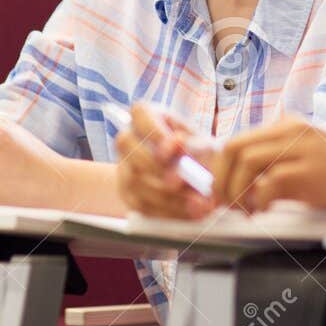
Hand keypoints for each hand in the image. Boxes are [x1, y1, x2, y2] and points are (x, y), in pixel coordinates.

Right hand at [115, 104, 213, 218]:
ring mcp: (123, 168)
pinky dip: (169, 211)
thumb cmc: (198, 154)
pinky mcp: (128, 194)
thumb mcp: (202, 144)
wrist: (195, 179)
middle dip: (158, 165)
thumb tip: (177, 146)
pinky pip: (141, 205)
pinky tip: (192, 213)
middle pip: (127, 145)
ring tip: (201, 203)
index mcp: (148, 117)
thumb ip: (193, 144)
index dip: (155, 128)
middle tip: (187, 179)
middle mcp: (129, 139)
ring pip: (135, 179)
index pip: (139, 113)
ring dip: (169, 194)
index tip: (178, 142)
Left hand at [213, 118, 325, 213]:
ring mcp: (303, 148)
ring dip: (235, 191)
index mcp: (289, 125)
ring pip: (245, 162)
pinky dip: (259, 201)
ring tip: (245, 211)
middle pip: (233, 147)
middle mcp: (293, 130)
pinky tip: (265, 212)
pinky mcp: (314, 171)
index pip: (237, 140)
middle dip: (220, 180)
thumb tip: (248, 186)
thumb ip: (281, 165)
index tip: (218, 192)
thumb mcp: (313, 160)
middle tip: (224, 205)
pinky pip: (269, 183)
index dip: (219, 169)